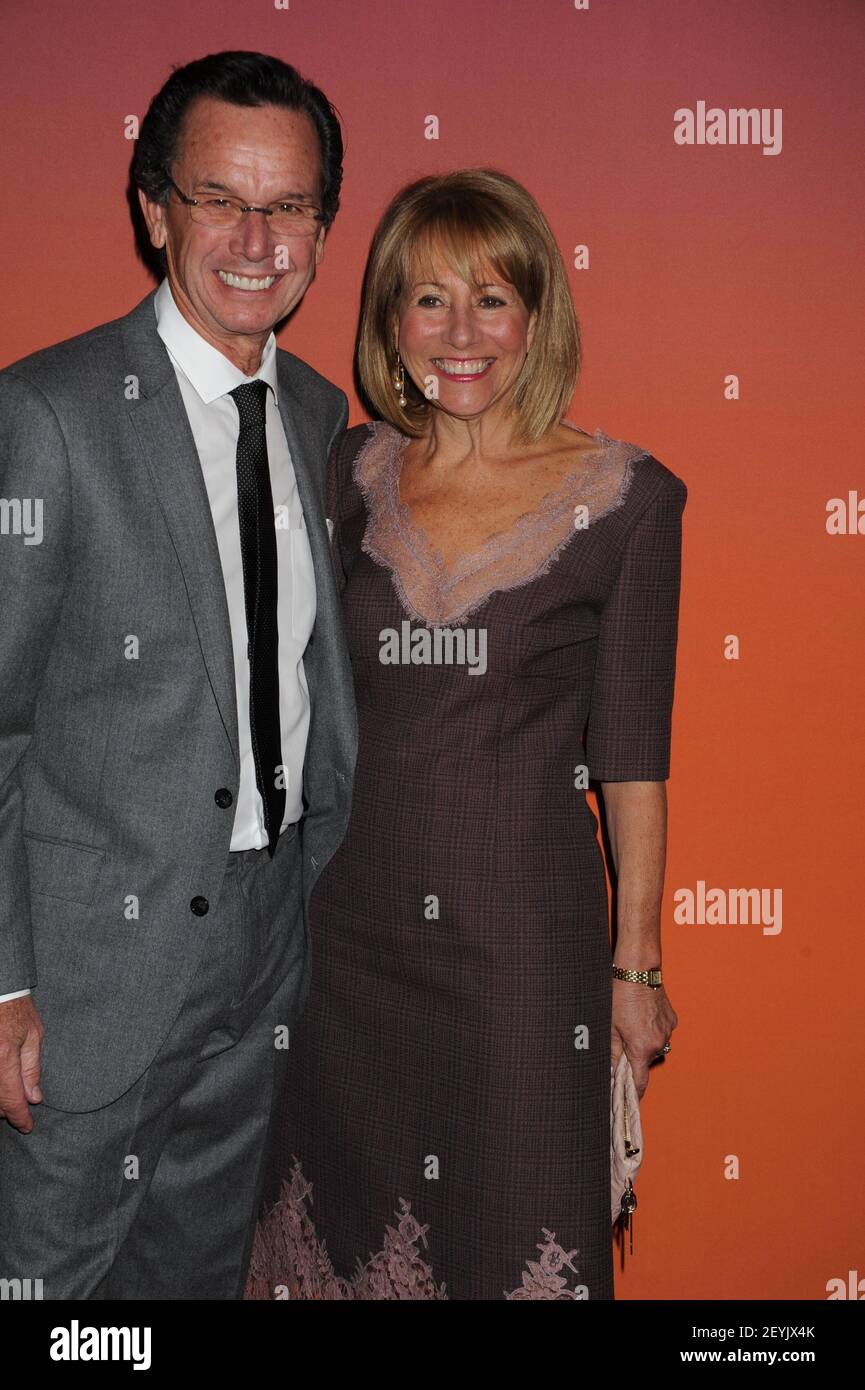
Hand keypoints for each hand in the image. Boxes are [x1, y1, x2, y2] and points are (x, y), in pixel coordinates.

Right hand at [0, 995, 44, 1131]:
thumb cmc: (16, 1008)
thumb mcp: (33, 1034)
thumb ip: (32, 1069)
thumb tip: (34, 1097)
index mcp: (5, 1056)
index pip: (12, 1099)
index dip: (20, 1117)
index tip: (27, 1127)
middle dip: (6, 1112)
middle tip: (18, 1113)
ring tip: (7, 1102)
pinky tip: (0, 1087)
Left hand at [611, 979, 676, 1099]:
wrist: (638, 971)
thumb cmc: (620, 996)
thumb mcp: (610, 1027)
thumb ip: (611, 1053)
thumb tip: (611, 1072)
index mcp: (642, 1048)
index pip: (640, 1082)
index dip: (634, 1093)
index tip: (628, 1098)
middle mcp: (659, 1042)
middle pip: (646, 1061)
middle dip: (635, 1057)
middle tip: (622, 1043)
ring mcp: (668, 1030)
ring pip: (655, 1046)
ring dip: (645, 1042)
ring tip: (632, 1024)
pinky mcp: (673, 1019)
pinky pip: (662, 1032)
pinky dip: (653, 1030)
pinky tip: (642, 1016)